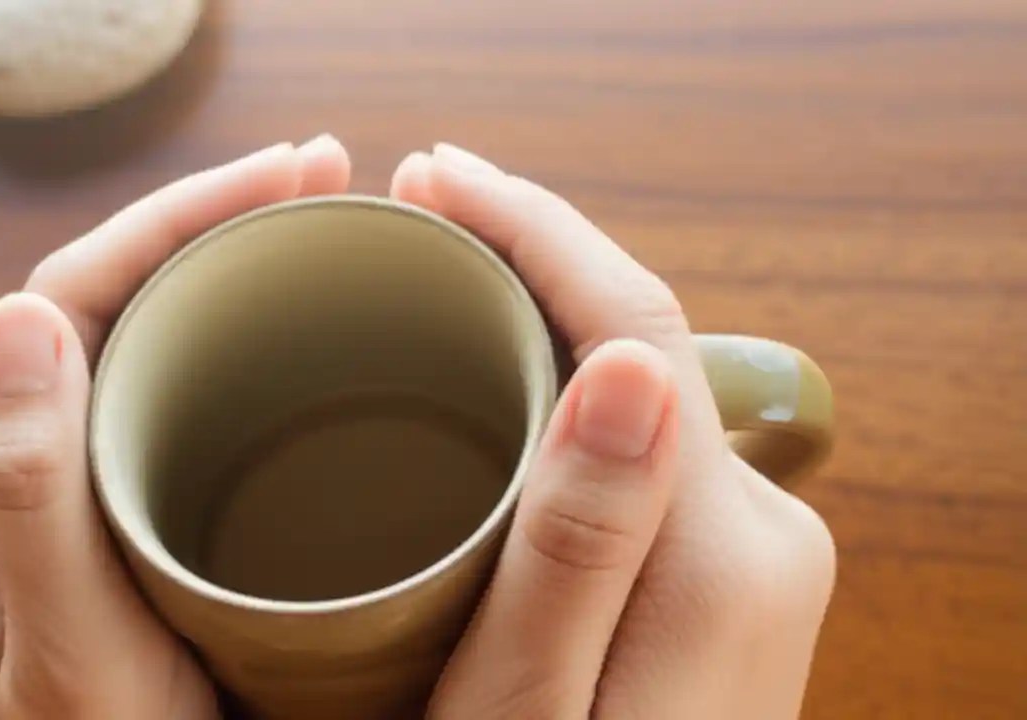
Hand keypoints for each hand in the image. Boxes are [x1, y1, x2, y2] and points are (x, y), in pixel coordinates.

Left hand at [0, 137, 351, 718]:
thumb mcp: (63, 653)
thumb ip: (30, 498)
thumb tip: (24, 314)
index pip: (77, 291)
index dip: (183, 215)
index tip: (296, 175)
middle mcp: (24, 455)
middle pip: (117, 293)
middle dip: (222, 217)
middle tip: (332, 180)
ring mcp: (78, 477)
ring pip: (149, 333)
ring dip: (232, 265)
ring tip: (328, 229)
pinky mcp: (126, 503)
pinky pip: (174, 390)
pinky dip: (240, 338)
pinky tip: (307, 332)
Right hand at [391, 145, 835, 718]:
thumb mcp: (529, 709)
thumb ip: (583, 545)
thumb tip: (625, 361)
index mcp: (724, 550)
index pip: (634, 324)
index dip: (530, 226)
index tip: (426, 177)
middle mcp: (764, 533)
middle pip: (642, 339)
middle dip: (530, 251)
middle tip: (414, 211)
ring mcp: (752, 555)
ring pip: (640, 386)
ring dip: (547, 308)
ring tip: (444, 265)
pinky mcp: (724, 578)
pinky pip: (641, 444)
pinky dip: (567, 385)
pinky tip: (500, 371)